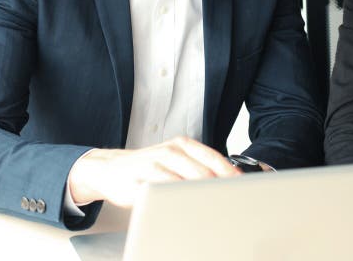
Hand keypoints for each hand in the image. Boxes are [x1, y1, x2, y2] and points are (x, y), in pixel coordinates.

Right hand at [67, 136, 239, 207]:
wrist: (110, 169)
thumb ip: (197, 167)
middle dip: (218, 188)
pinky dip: (175, 200)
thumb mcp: (174, 160)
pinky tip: (185, 208)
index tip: (242, 187)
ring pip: (183, 181)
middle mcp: (170, 151)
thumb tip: (227, 182)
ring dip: (200, 195)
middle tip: (230, 201)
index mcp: (182, 145)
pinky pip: (162, 191)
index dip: (229, 173)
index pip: (213, 158)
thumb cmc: (148, 168)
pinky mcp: (140, 181)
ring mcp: (154, 164)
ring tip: (213, 207)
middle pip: (202, 171)